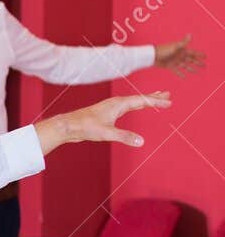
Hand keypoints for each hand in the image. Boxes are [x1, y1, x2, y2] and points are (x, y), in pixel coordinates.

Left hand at [34, 92, 170, 154]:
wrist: (68, 126)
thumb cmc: (85, 127)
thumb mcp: (106, 133)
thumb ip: (124, 137)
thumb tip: (141, 142)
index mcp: (118, 104)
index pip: (142, 101)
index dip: (156, 101)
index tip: (169, 101)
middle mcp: (116, 103)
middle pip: (139, 98)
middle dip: (153, 97)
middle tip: (168, 94)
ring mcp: (111, 108)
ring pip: (132, 102)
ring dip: (145, 100)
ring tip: (155, 99)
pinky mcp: (107, 113)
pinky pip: (126, 107)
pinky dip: (135, 105)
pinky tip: (135, 108)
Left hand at [154, 36, 203, 74]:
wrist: (152, 56)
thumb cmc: (164, 49)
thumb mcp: (175, 46)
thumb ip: (183, 42)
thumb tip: (190, 35)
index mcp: (182, 50)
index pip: (193, 53)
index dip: (199, 55)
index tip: (205, 57)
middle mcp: (180, 56)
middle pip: (191, 60)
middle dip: (198, 63)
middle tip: (204, 66)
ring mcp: (175, 61)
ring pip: (185, 66)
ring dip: (191, 69)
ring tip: (197, 72)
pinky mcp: (170, 66)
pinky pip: (177, 71)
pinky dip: (181, 74)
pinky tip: (185, 77)